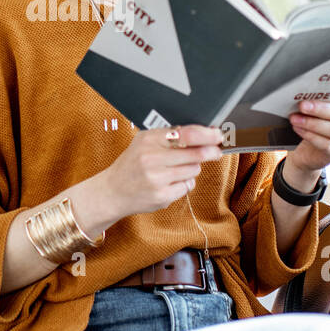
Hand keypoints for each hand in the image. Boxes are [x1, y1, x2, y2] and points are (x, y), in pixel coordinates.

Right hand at [89, 125, 222, 221]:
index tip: (217, 135)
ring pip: (193, 170)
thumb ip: (169, 137)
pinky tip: (169, 183)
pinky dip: (184, 184)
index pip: (186, 134)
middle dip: (210, 152)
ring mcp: (156, 178)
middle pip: (195, 154)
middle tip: (216, 152)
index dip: (206, 135)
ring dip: (191, 169)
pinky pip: (187, 186)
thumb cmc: (132, 164)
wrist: (112, 191)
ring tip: (175, 170)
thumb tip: (203, 134)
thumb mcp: (144, 143)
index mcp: (148, 139)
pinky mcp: (161, 196)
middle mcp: (151, 158)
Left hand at [284, 91, 329, 180]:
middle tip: (301, 105)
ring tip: (295, 119)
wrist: (307, 151)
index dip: (328, 95)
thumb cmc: (314, 124)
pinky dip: (311, 136)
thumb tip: (307, 93)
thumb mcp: (317, 110)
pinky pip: (327, 144)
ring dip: (312, 123)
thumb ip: (318, 101)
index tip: (312, 92)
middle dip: (318, 109)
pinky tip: (299, 130)